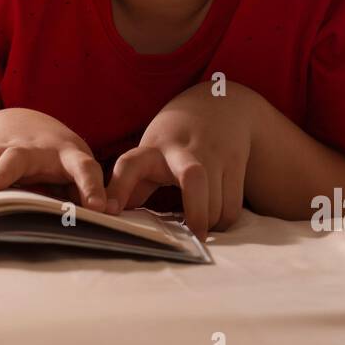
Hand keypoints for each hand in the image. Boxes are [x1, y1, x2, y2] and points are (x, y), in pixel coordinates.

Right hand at [0, 108, 114, 213]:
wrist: (20, 124)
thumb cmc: (59, 159)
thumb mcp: (76, 169)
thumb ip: (87, 192)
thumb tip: (105, 220)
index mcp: (68, 154)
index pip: (84, 168)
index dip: (91, 187)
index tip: (98, 209)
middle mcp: (35, 148)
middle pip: (18, 157)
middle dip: (4, 173)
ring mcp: (7, 147)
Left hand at [105, 81, 263, 238]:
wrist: (219, 105)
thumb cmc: (174, 138)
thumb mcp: (149, 153)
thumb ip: (133, 184)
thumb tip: (112, 215)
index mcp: (153, 149)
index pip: (130, 165)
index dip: (118, 188)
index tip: (109, 212)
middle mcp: (184, 150)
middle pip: (193, 178)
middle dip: (196, 213)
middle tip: (191, 239)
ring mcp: (214, 154)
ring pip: (217, 201)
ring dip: (209, 224)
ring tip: (198, 231)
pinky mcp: (235, 162)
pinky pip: (232, 205)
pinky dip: (223, 222)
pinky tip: (213, 221)